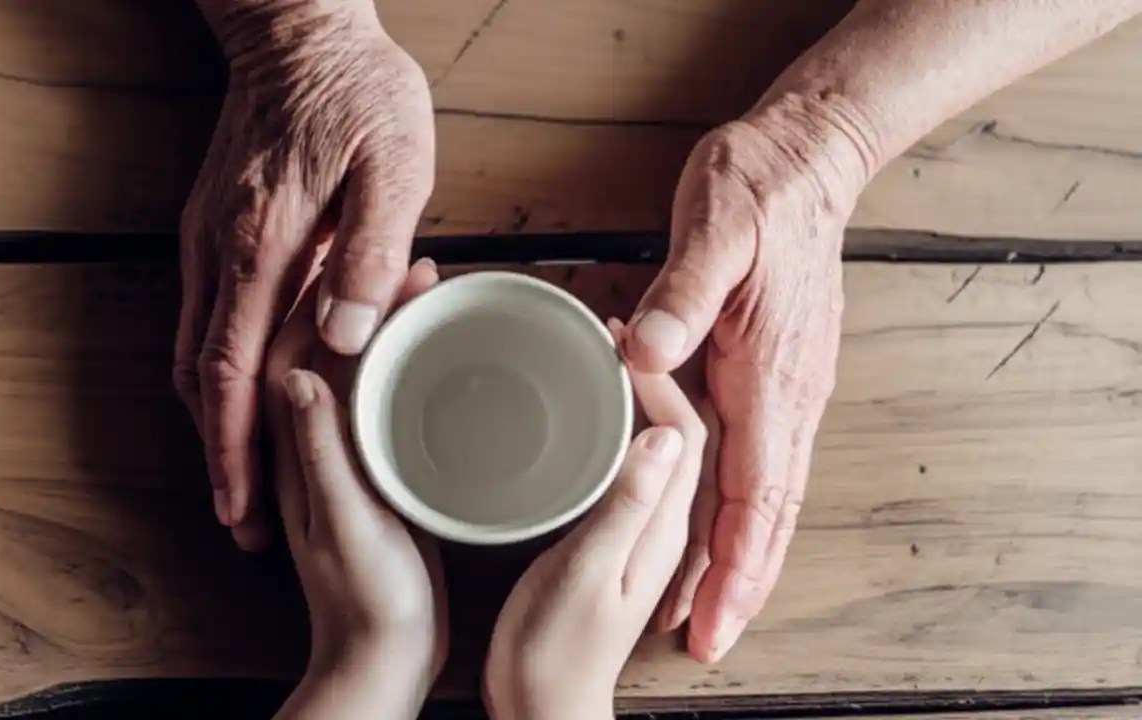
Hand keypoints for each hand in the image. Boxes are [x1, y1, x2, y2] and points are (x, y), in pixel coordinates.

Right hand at [175, 0, 434, 547]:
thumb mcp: (391, 167)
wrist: (300, 33)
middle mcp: (218, 254)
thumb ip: (367, 252)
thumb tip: (345, 336)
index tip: (242, 508)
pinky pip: (203, 320)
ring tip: (241, 479)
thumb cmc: (357, 95)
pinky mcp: (216, 229)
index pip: (233, 373)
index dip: (236, 450)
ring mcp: (207, 242)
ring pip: (193, 355)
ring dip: (213, 423)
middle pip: (201, 381)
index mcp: (261, 247)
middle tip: (243, 521)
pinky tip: (243, 400)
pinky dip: (215, 376)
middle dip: (220, 458)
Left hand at [265, 261, 446, 718]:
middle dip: (367, 301)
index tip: (378, 266)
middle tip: (423, 270)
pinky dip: (409, 368)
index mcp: (295, 453)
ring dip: (390, 329)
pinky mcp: (382, 472)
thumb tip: (300, 372)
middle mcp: (315, 447)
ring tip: (433, 296)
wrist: (386, 656)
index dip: (331, 302)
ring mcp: (349, 458)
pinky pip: (387, 402)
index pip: (297, 355)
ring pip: (361, 372)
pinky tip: (441, 358)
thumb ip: (322, 452)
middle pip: (333, 353)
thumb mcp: (346, 521)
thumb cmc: (366, 601)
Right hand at [484, 326, 705, 719]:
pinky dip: (619, 434)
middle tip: (609, 337)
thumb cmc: (556, 649)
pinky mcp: (616, 541)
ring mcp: (642, 533)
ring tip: (601, 363)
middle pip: (678, 435)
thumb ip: (628, 504)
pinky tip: (589, 423)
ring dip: (637, 403)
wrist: (542, 707)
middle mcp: (665, 526)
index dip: (659, 378)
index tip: (620, 338)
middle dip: (653, 379)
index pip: (686, 433)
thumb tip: (666, 433)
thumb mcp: (588, 570)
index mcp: (666, 528)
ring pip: (657, 449)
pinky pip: (633, 471)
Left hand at [623, 99, 867, 661]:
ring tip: (707, 606)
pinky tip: (719, 525)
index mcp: (771, 373)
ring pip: (768, 493)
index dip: (735, 564)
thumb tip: (641, 354)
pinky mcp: (775, 371)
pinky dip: (741, 506)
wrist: (810, 155)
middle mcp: (788, 394)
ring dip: (740, 554)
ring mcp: (787, 386)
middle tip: (706, 641)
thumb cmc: (760, 188)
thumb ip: (681, 294)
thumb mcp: (716, 229)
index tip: (713, 620)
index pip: (757, 492)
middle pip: (770, 513)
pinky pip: (761, 458)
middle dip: (740, 583)